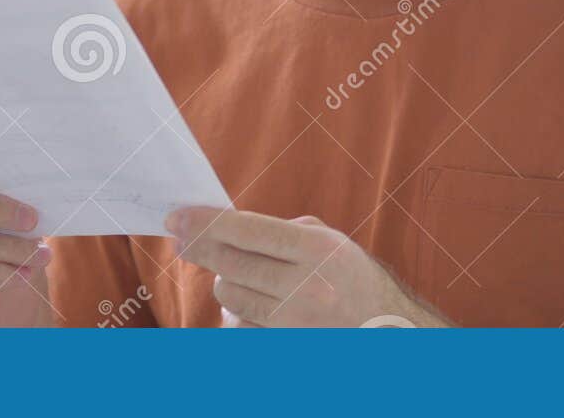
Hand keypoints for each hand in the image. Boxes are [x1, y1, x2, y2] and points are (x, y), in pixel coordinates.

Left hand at [165, 207, 448, 327]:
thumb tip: (221, 226)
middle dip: (199, 248)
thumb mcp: (330, 242)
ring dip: (226, 282)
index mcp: (316, 250)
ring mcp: (293, 324)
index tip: (176, 216)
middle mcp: (305, 287)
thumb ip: (282, 231)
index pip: (246, 231)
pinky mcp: (282, 347)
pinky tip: (254, 307)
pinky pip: (238, 327)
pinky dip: (238, 314)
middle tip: (181, 237)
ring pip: (227, 297)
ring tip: (245, 277)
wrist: (386, 334)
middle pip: (228, 265)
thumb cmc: (352, 280)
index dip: (205, 222)